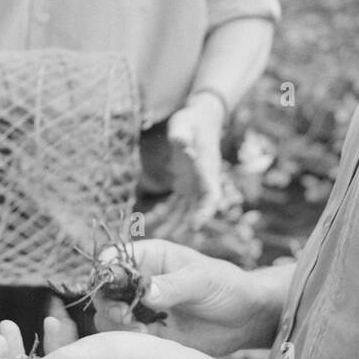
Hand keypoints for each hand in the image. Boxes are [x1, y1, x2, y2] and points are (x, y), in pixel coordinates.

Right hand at [94, 237, 284, 355]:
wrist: (245, 319)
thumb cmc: (226, 286)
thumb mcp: (202, 280)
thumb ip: (174, 285)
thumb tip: (145, 293)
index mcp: (149, 257)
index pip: (112, 258)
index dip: (105, 272)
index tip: (112, 290)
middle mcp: (139, 282)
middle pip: (103, 290)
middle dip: (107, 302)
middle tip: (125, 316)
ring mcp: (141, 309)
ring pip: (108, 315)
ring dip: (115, 324)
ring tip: (140, 331)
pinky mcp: (148, 333)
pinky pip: (124, 338)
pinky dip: (127, 341)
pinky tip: (147, 343)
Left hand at [144, 95, 223, 241]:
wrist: (200, 118)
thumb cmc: (193, 120)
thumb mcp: (186, 124)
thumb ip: (182, 134)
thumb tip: (180, 142)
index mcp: (207, 171)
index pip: (211, 196)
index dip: (205, 213)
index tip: (196, 226)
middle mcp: (202, 182)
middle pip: (196, 211)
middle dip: (183, 226)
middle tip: (165, 239)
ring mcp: (193, 186)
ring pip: (184, 211)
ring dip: (171, 224)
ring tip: (153, 236)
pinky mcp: (184, 185)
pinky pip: (174, 204)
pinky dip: (163, 213)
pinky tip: (147, 222)